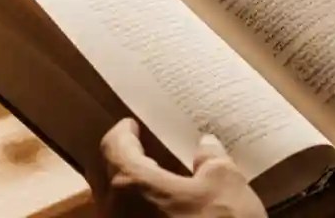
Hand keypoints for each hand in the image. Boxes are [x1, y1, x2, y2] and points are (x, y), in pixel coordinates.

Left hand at [98, 118, 266, 217]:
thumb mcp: (227, 186)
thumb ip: (212, 160)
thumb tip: (205, 146)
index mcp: (130, 185)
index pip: (113, 147)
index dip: (123, 133)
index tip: (132, 126)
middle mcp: (114, 214)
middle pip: (107, 179)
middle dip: (124, 163)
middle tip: (143, 151)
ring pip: (116, 209)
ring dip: (132, 194)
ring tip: (159, 185)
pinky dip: (140, 216)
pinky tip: (166, 216)